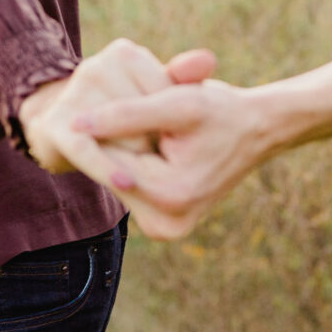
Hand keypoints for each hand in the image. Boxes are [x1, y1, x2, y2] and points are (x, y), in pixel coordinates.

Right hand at [20, 39, 215, 181]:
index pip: (165, 93)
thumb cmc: (119, 115)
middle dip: (154, 141)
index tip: (171, 138)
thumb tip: (209, 60)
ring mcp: (74, 93)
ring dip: (133, 159)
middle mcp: (97, 66)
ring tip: (131, 164)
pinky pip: (89, 150)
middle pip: (144, 116)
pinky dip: (108, 167)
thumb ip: (182, 81)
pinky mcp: (57, 124)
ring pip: (123, 138)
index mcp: (125, 54)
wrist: (56, 131)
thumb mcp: (154, 94)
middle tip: (151, 154)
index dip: (171, 123)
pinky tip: (128, 182)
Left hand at [72, 79, 270, 239]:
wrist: (257, 131)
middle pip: (112, 175)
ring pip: (118, 181)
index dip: (92, 133)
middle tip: (95, 111)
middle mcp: (166, 224)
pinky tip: (136, 142)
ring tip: (115, 125)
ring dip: (113, 154)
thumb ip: (128, 114)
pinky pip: (131, 188)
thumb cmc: (221, 111)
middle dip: (101, 144)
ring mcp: (164, 229)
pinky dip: (129, 164)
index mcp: (172, 197)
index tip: (74, 108)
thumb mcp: (179, 103)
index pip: (110, 162)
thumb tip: (75, 123)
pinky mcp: (163, 223)